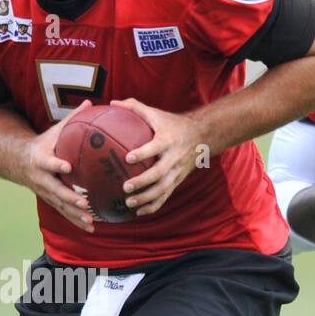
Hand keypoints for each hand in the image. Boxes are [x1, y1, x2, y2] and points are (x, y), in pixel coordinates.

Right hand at [24, 100, 94, 231]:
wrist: (17, 161)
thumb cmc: (42, 143)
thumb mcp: (53, 131)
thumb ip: (72, 118)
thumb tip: (91, 102)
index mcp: (41, 160)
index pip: (48, 162)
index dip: (56, 165)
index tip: (66, 167)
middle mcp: (41, 178)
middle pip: (55, 190)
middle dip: (70, 198)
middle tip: (84, 203)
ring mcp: (44, 192)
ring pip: (60, 205)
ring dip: (75, 215)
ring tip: (90, 222)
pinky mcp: (49, 200)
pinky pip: (63, 212)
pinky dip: (76, 220)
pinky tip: (90, 227)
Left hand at [111, 98, 203, 216]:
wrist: (201, 136)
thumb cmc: (172, 123)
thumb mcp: (156, 113)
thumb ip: (134, 107)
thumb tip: (112, 103)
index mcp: (168, 140)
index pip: (155, 147)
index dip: (143, 153)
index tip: (128, 158)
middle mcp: (174, 158)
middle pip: (159, 174)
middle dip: (143, 182)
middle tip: (125, 187)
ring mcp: (177, 172)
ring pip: (163, 189)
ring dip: (146, 198)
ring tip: (129, 203)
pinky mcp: (177, 181)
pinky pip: (165, 196)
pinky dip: (153, 206)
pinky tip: (138, 213)